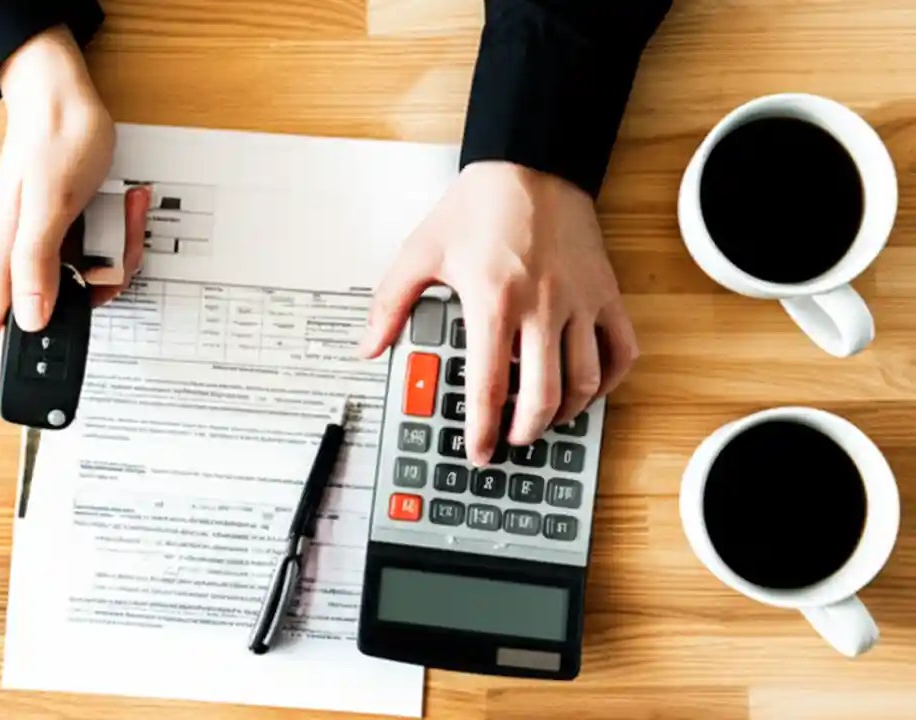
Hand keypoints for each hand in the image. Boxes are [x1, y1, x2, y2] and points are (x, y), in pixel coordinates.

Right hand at [0, 26, 146, 333]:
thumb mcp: (50, 204)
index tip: (74, 317)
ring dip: (117, 251)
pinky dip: (119, 233)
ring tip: (125, 213)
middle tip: (114, 245)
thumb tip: (29, 318)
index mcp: (1, 251)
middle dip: (98, 281)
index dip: (36, 333)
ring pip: (86, 279)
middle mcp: (17, 252)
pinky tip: (126, 205)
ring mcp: (44, 241)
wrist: (63, 94)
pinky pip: (99, 252)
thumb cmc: (53, 136)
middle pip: (58, 304)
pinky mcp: (68, 229)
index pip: (1, 321)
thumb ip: (36, 263)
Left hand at [360, 161, 638, 465]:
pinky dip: (607, 381)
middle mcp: (542, 306)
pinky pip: (621, 351)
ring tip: (544, 420)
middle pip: (542, 395)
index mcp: (493, 301)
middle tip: (512, 440)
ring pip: (585, 382)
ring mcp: (580, 302)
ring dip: (565, 413)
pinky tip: (586, 389)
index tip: (478, 451)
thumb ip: (391, 304)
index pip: (488, 387)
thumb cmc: (478, 205)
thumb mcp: (421, 251)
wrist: (531, 162)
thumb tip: (369, 347)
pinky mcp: (606, 293)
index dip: (482, 429)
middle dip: (525, 431)